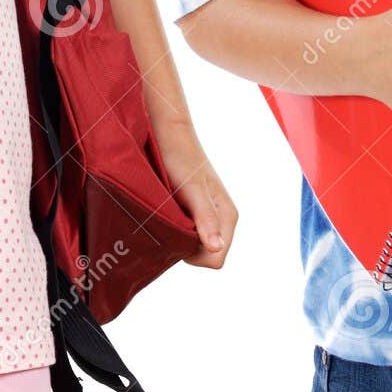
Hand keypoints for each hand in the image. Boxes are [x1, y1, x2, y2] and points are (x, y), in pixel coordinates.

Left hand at [153, 117, 237, 269]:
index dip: (193, 254)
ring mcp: (206, 216)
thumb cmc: (181, 158)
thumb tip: (216, 248)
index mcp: (227, 216)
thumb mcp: (192, 189)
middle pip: (204, 255)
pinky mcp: (193, 211)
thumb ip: (206, 219)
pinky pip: (185, 233)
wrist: (168, 133)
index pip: (215, 259)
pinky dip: (172, 228)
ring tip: (165, 212)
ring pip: (193, 246)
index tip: (174, 232)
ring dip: (176, 236)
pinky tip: (164, 210)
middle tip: (166, 220)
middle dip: (184, 247)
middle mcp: (220, 219)